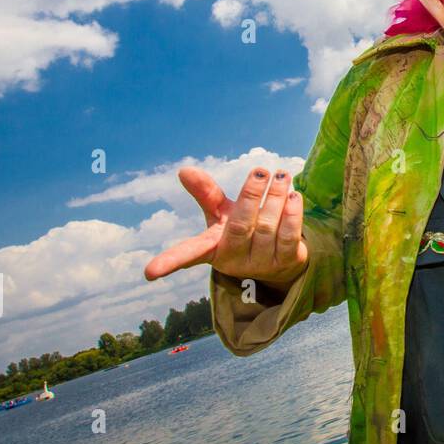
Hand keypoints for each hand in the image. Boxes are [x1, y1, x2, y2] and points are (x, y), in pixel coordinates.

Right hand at [143, 166, 307, 287]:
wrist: (278, 259)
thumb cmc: (241, 231)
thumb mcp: (221, 214)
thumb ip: (206, 194)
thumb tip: (184, 170)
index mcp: (213, 248)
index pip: (188, 254)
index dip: (169, 261)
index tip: (149, 272)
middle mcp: (235, 259)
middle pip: (241, 225)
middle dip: (251, 196)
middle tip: (260, 171)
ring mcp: (261, 264)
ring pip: (269, 226)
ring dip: (276, 197)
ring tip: (281, 174)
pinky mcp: (286, 263)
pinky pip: (290, 235)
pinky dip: (293, 214)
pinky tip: (294, 196)